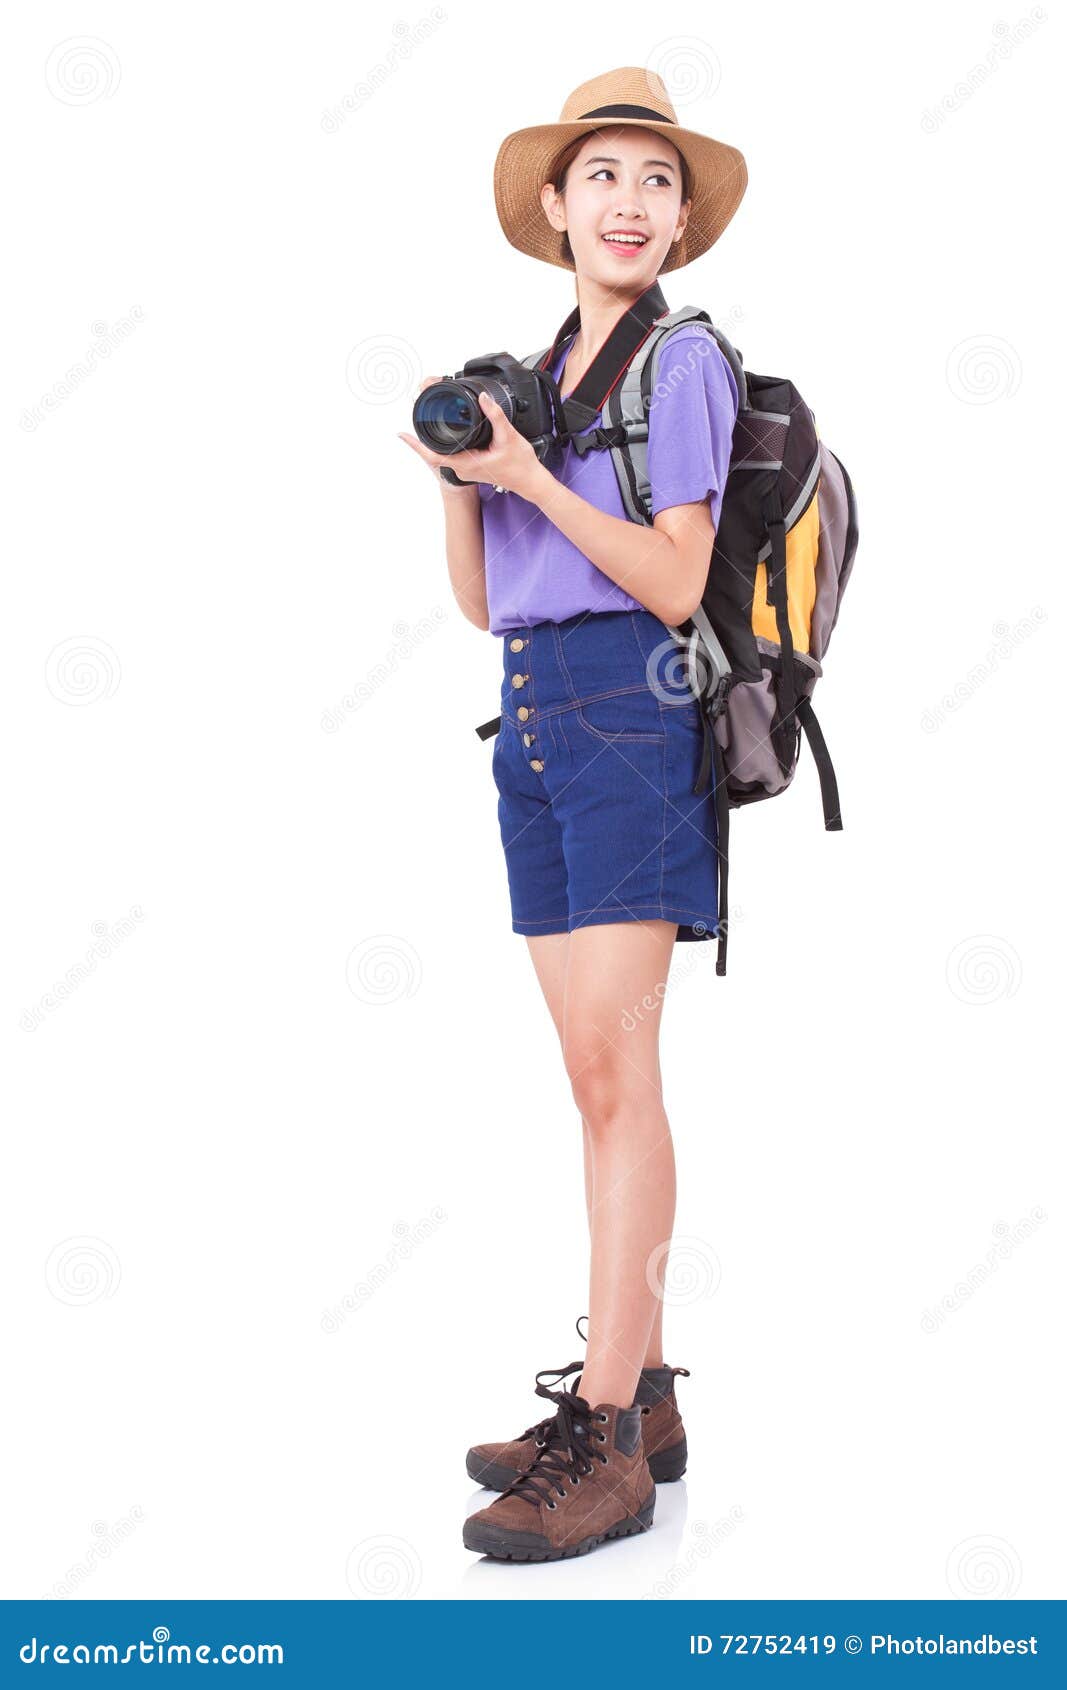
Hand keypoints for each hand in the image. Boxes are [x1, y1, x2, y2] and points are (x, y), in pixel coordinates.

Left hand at [397, 387, 540, 498]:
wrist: (529, 480)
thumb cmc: (520, 464)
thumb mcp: (508, 436)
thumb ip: (495, 415)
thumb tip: (483, 398)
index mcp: (467, 463)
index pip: (433, 456)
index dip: (416, 446)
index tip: (403, 435)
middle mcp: (463, 467)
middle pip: (433, 453)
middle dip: (420, 437)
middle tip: (414, 414)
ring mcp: (465, 467)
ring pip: (441, 453)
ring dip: (430, 440)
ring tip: (422, 420)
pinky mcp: (470, 465)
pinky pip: (450, 454)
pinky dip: (442, 443)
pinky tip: (440, 432)